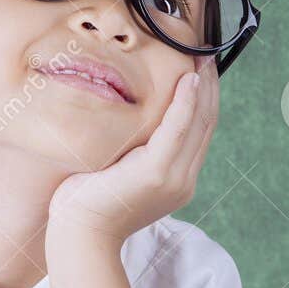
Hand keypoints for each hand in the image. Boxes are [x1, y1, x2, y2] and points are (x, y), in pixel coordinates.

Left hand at [48, 54, 219, 245]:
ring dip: (202, 87)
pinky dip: (185, 103)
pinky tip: (187, 80)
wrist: (80, 234)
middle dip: (209, 86)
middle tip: (206, 53)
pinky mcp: (157, 173)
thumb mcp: (119, 172)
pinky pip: (177, 130)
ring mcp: (174, 178)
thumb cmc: (88, 203)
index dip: (205, 98)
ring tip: (200, 58)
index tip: (201, 69)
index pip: (199, 131)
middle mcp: (183, 180)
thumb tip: (133, 123)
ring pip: (198, 123)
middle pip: (206, 123)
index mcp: (177, 180)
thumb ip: (135, 152)